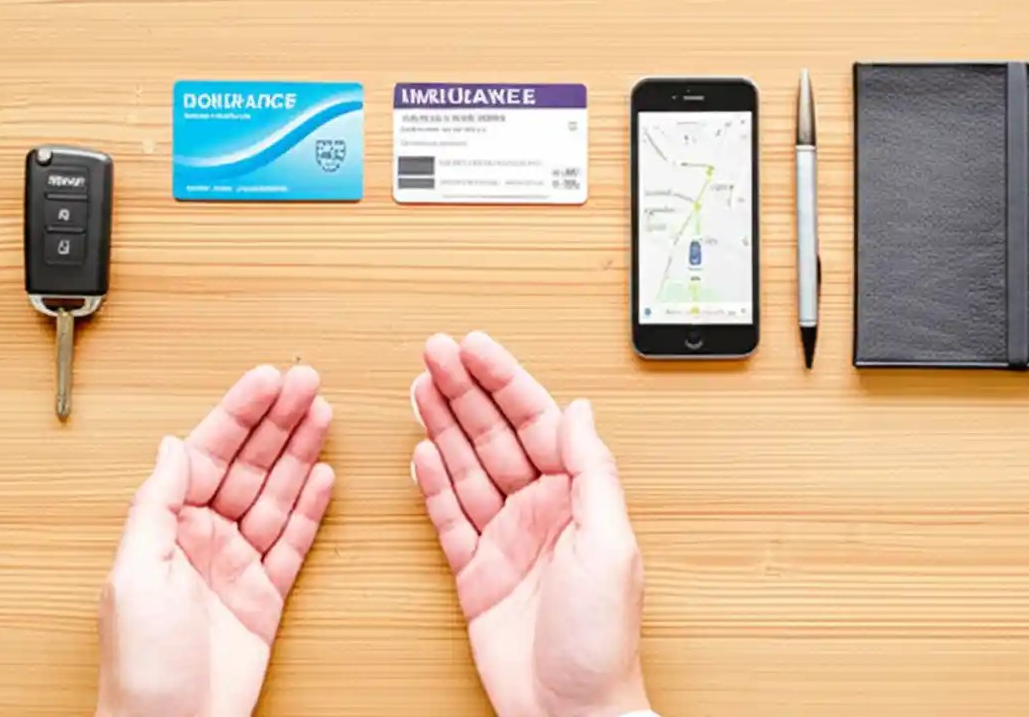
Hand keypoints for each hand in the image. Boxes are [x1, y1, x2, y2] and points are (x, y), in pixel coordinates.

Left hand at [97, 365, 334, 716]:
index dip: (239, 414)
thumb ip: (155, 505)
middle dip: (278, 422)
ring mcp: (238, 566)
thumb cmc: (141, 667)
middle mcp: (204, 540)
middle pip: (250, 466)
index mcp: (167, 529)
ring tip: (325, 414)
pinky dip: (312, 507)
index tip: (267, 379)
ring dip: (300, 453)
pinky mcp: (267, 595)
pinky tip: (325, 475)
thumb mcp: (134, 574)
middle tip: (309, 382)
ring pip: (277, 495)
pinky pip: (295, 541)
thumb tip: (173, 445)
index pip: (210, 455)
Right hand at [411, 333, 648, 716]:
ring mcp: (505, 540)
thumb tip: (580, 411)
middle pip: (495, 435)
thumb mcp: (611, 544)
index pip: (536, 422)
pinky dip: (433, 484)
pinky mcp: (475, 573)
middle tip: (433, 352)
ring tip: (418, 386)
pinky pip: (448, 517)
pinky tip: (420, 451)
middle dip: (464, 391)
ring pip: (467, 467)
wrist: (571, 713)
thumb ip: (592, 472)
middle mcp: (539, 512)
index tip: (475, 347)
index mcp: (576, 499)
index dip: (504, 381)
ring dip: (443, 425)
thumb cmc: (601, 639)